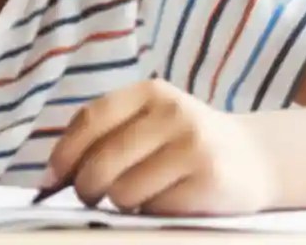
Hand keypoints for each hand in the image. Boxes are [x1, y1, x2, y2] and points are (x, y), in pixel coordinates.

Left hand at [44, 79, 277, 215]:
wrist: (254, 159)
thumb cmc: (183, 143)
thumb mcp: (149, 121)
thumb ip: (106, 136)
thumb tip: (53, 177)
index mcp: (150, 93)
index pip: (91, 120)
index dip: (64, 154)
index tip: (50, 180)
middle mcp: (173, 114)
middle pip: (102, 161)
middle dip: (86, 188)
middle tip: (90, 196)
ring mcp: (194, 146)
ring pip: (123, 191)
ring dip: (121, 203)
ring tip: (139, 195)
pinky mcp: (210, 181)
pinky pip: (154, 209)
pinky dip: (151, 213)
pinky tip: (168, 201)